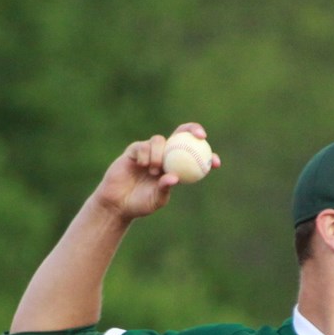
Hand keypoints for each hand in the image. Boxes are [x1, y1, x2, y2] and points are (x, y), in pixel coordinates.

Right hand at [93, 122, 219, 221]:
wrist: (117, 203)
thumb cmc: (139, 204)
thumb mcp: (156, 200)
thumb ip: (165, 188)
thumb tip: (175, 178)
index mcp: (175, 168)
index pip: (194, 156)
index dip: (207, 156)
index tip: (216, 162)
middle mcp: (164, 156)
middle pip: (180, 135)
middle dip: (192, 130)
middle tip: (201, 136)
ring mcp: (149, 151)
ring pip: (160, 140)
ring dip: (159, 153)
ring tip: (154, 170)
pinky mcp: (134, 150)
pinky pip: (143, 146)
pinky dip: (145, 155)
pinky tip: (142, 165)